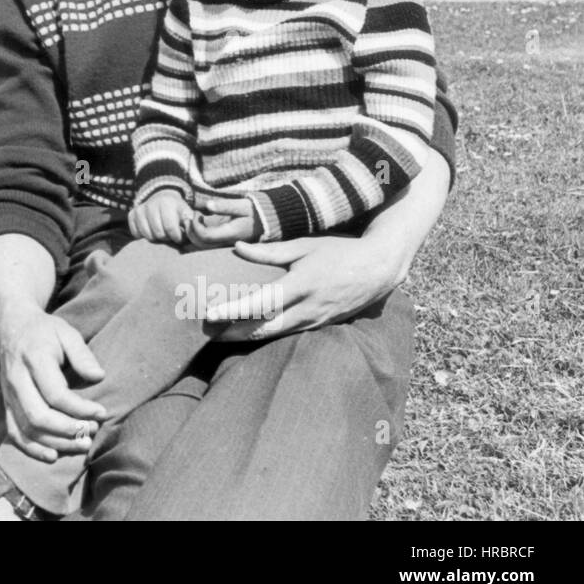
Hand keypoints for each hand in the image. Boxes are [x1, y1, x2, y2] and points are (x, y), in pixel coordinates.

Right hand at [0, 303, 108, 462]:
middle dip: (68, 430)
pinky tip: (53, 456)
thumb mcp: (66, 332)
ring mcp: (8, 395)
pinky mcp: (6, 405)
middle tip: (92, 431)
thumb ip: (82, 354)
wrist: (11, 328)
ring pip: (27, 429)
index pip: (55, 394)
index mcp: (33, 359)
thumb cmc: (45, 331)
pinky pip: (14, 434)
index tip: (101, 412)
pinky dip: (32, 449)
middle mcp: (17, 380)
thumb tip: (98, 377)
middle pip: (38, 416)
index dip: (80, 409)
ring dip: (56, 442)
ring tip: (82, 444)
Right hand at [129, 190, 194, 243]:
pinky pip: (136, 233)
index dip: (177, 237)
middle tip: (170, 234)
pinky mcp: (131, 214)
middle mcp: (151, 204)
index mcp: (167, 203)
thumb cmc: (177, 211)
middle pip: (158, 234)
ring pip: (147, 235)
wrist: (162, 198)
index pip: (170, 229)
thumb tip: (193, 232)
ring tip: (161, 232)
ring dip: (156, 238)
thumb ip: (192, 223)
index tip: (179, 236)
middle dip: (166, 238)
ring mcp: (140, 209)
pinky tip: (150, 230)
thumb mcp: (187, 213)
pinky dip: (143, 236)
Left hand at [185, 197, 259, 247]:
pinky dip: (198, 235)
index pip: (206, 236)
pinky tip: (197, 224)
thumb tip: (207, 205)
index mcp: (231, 233)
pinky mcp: (224, 243)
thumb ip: (225, 206)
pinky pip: (207, 244)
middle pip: (201, 244)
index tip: (196, 213)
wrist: (268, 220)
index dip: (195, 226)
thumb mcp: (242, 205)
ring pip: (202, 246)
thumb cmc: (256, 211)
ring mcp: (225, 244)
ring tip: (190, 219)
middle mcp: (227, 242)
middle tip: (187, 217)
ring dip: (192, 234)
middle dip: (190, 231)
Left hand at [206, 232, 405, 341]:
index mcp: (301, 285)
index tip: (210, 314)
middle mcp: (307, 309)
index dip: (233, 311)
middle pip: (263, 329)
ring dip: (246, 337)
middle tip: (206, 331)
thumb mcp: (304, 246)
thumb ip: (270, 251)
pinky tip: (248, 332)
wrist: (377, 269)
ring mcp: (314, 321)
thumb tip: (237, 248)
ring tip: (219, 334)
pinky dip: (266, 335)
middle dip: (232, 333)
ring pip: (274, 335)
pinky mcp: (320, 326)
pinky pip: (287, 334)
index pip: (260, 303)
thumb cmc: (339, 252)